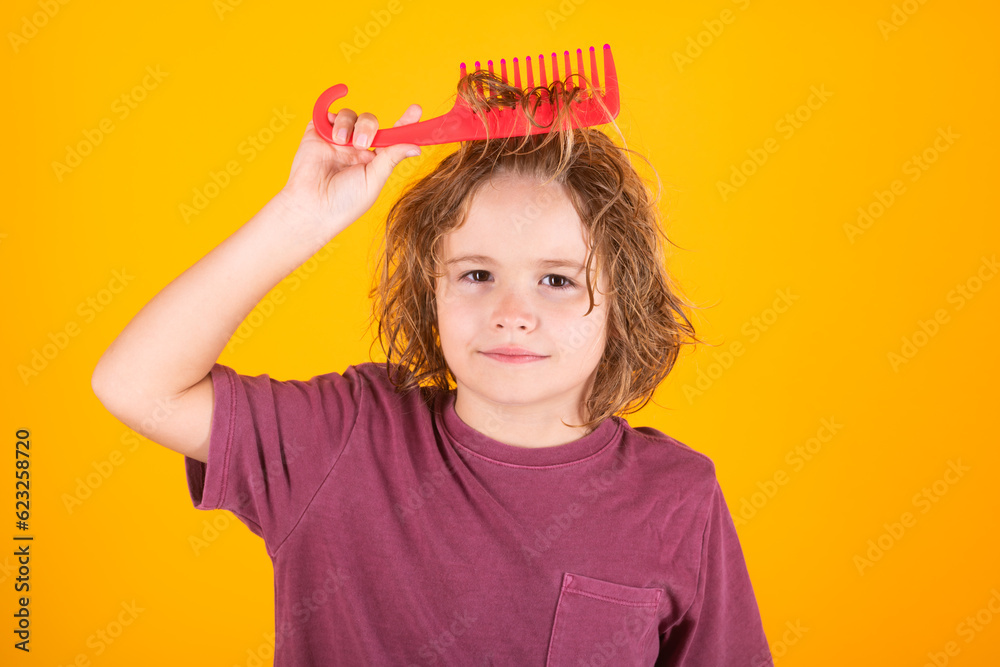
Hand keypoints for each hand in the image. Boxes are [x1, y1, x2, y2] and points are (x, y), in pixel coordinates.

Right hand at [275, 104, 422, 239]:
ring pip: (350, 115)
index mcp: (373, 160)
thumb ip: (391, 158)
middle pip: (370, 122)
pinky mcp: (318, 133)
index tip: (415, 110)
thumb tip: (416, 147)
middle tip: (363, 144)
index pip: (391, 136)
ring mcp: (337, 140)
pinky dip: (332, 114)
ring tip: (342, 142)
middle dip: (369, 127)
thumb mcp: (374, 179)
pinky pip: (327, 113)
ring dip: (349, 125)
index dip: (403, 123)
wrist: (313, 206)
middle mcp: (356, 148)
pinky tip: (334, 128)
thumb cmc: (345, 202)